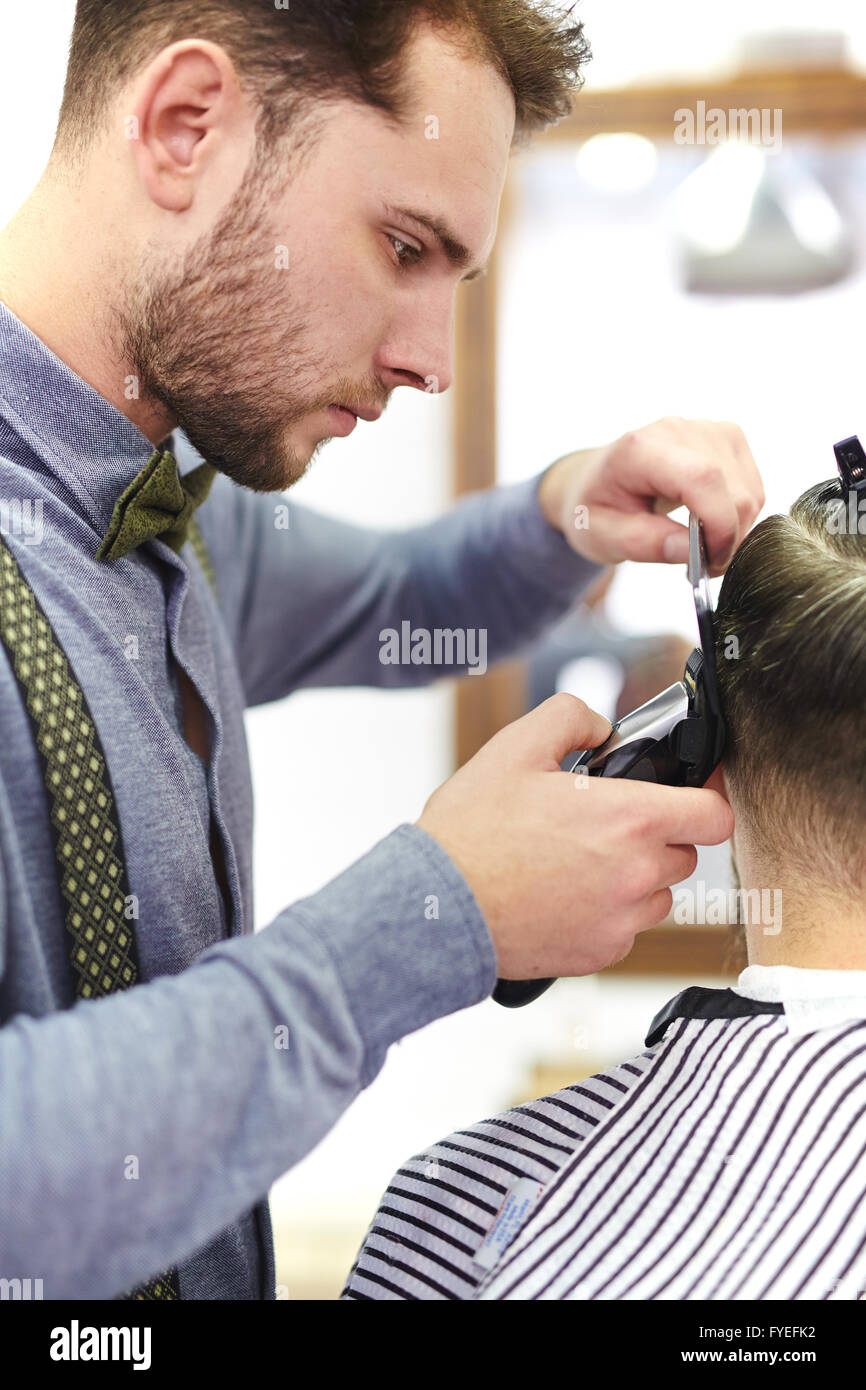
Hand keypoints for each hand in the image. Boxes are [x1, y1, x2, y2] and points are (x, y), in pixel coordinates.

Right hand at [416, 693, 733, 980]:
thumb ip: (571, 717)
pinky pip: (626, 928)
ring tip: (580, 862)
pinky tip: (563, 894)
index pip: (715, 814)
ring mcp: (622, 921)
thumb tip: (601, 727)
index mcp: (631, 818)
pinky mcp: (601, 954)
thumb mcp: (515, 747)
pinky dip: (607, 912)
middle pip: (686, 853)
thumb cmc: (472, 832)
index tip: (693, 791)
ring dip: (636, 877)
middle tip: (606, 824)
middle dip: (656, 835)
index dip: (708, 797)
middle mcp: (638, 873)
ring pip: (659, 895)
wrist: (438, 909)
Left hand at [538, 416, 764, 576]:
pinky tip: (709, 524)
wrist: (596, 481)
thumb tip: (691, 551)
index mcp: (641, 449)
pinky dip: (738, 516)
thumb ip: (642, 543)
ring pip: (750, 492)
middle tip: (699, 564)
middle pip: (734, 490)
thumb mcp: (601, 536)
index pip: (703, 478)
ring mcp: (708, 430)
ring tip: (699, 545)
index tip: (710, 561)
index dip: (718, 524)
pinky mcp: (727, 439)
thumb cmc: (594, 507)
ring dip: (734, 529)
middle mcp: (680, 430)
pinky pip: (752, 487)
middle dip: (726, 538)